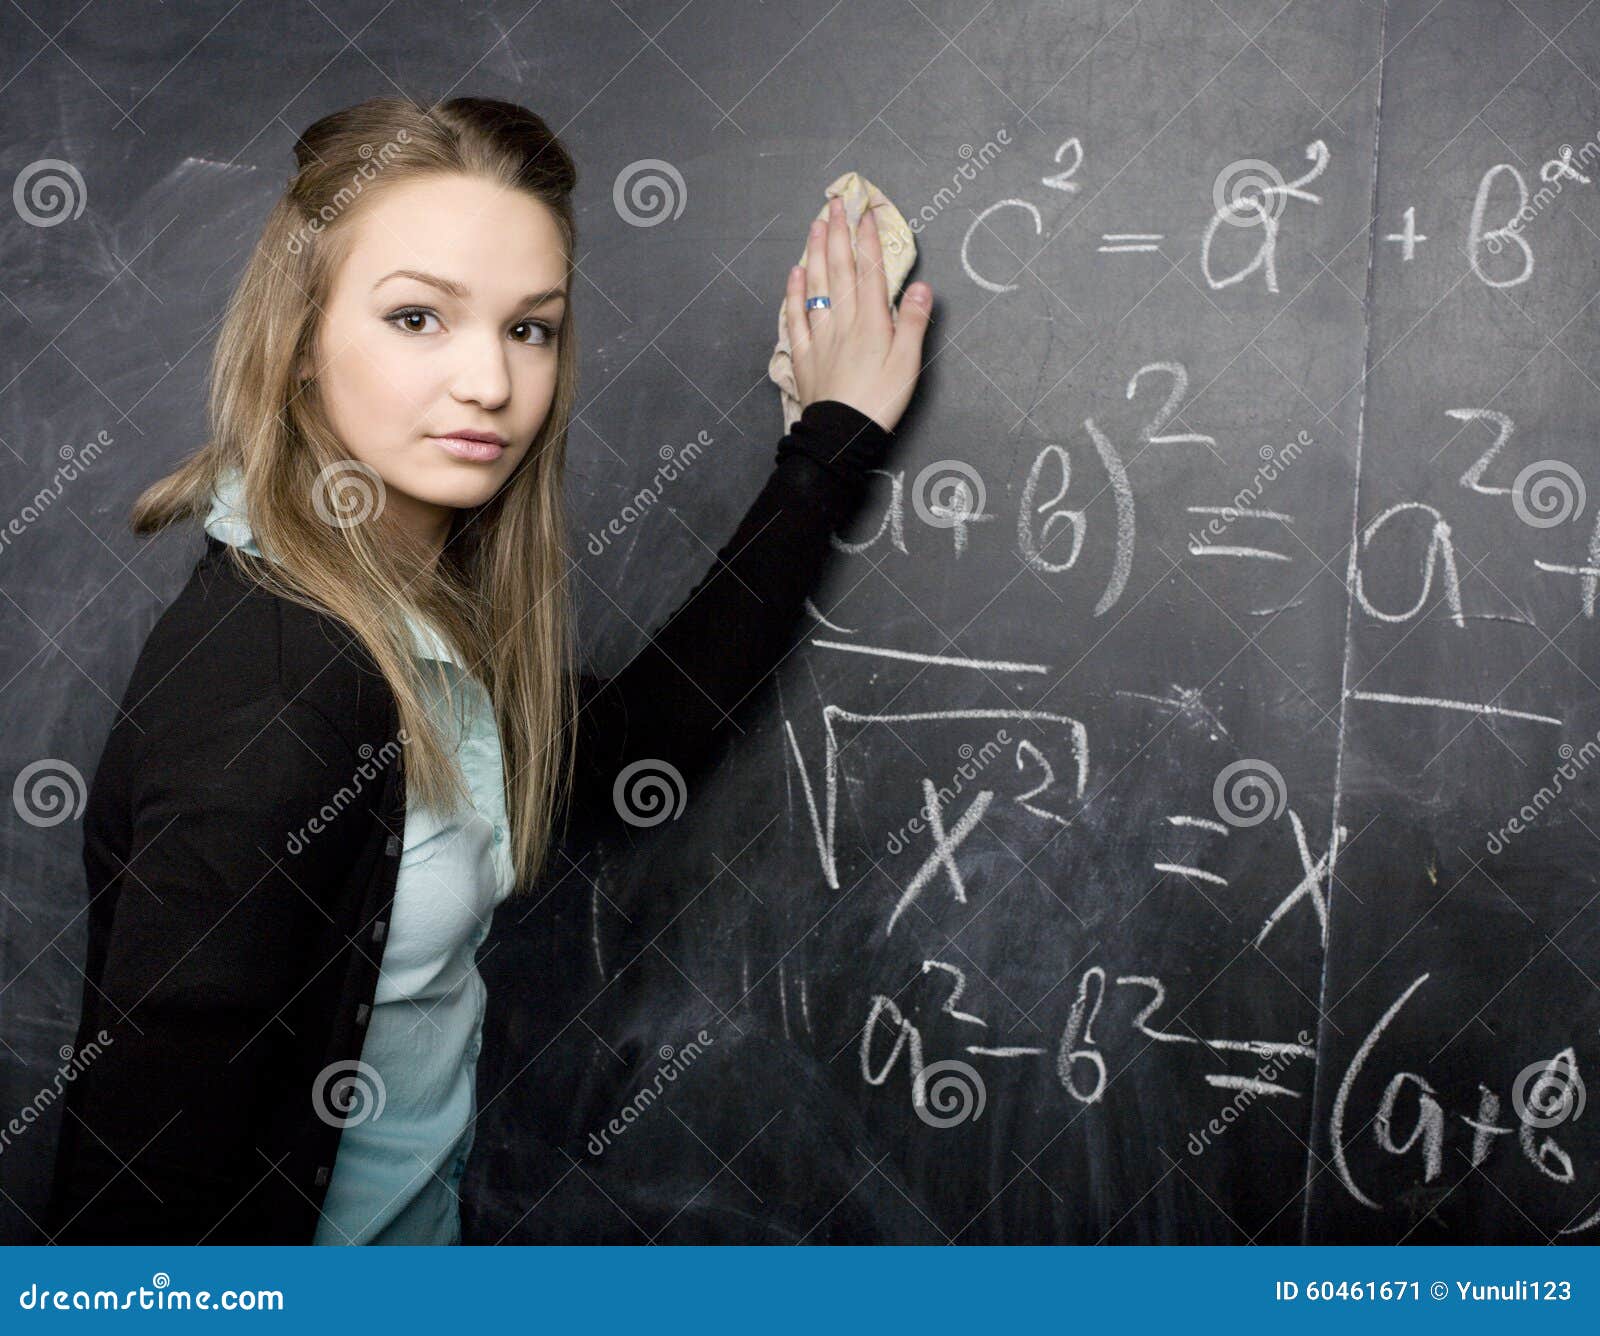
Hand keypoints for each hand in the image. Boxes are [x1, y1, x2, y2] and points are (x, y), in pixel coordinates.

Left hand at [784, 196, 932, 433]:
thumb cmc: (880, 401)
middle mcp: (842, 321)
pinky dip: (795, 290)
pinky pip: (796, 315)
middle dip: (838, 232)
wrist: (842, 434)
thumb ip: (913, 321)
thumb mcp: (907, 363)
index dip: (868, 237)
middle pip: (839, 268)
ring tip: (817, 224)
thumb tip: (920, 285)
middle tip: (835, 203)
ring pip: (816, 284)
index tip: (866, 210)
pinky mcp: (805, 353)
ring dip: (816, 251)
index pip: (869, 269)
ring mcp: (820, 335)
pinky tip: (796, 272)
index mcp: (870, 321)